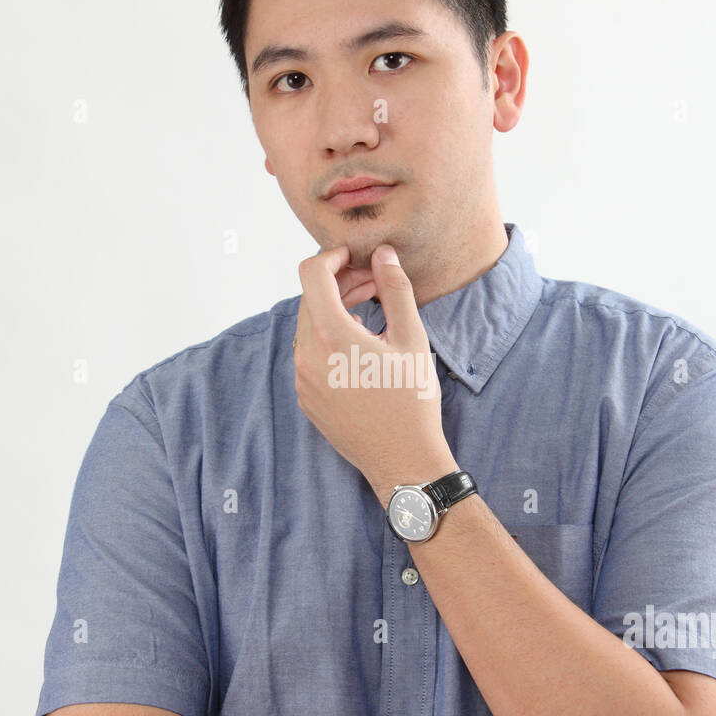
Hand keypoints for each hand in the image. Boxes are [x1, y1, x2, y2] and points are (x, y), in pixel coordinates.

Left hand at [293, 242, 455, 500]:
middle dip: (339, 282)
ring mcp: (303, 379)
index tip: (355, 256)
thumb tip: (383, 254)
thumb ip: (395, 289)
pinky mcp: (306, 398)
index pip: (312, 274)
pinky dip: (328, 338)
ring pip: (309, 326)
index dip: (332, 256)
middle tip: (373, 281)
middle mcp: (307, 356)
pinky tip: (359, 344)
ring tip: (369, 309)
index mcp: (330, 335)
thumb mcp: (411, 338)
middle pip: (311, 299)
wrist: (403, 461)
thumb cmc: (412, 401)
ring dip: (334, 310)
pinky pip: (309, 354)